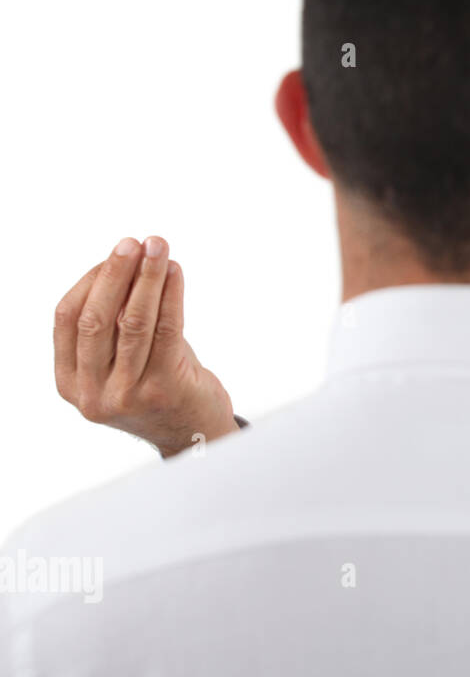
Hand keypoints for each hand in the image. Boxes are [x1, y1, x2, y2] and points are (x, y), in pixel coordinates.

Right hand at [54, 236, 238, 457]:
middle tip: (132, 243)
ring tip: (158, 247)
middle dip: (115, 274)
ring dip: (146, 278)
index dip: (89, 281)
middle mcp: (94, 393)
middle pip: (97, 319)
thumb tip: (123, 264)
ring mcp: (128, 394)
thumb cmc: (158, 387)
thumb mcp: (122, 361)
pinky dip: (170, 295)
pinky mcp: (165, 389)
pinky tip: (175, 273)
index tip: (113, 255)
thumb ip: (114, 325)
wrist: (194, 433)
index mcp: (71, 383)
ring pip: (133, 321)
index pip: (68, 320)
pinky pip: (167, 330)